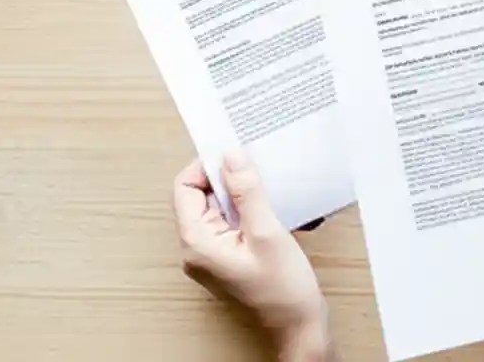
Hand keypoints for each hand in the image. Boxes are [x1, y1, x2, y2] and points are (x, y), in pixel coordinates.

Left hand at [172, 151, 335, 361]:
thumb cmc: (283, 290)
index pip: (185, 188)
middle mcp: (196, 249)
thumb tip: (232, 156)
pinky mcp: (226, 257)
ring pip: (217, 208)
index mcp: (197, 243)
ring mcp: (210, 255)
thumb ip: (247, 192)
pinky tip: (268, 209)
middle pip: (200, 196)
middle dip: (226, 178)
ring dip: (239, 194)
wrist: (299, 327)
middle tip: (256, 168)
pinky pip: (228, 222)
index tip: (234, 154)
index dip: (206, 166)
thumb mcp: (267, 232)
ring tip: (266, 189)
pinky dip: (246, 210)